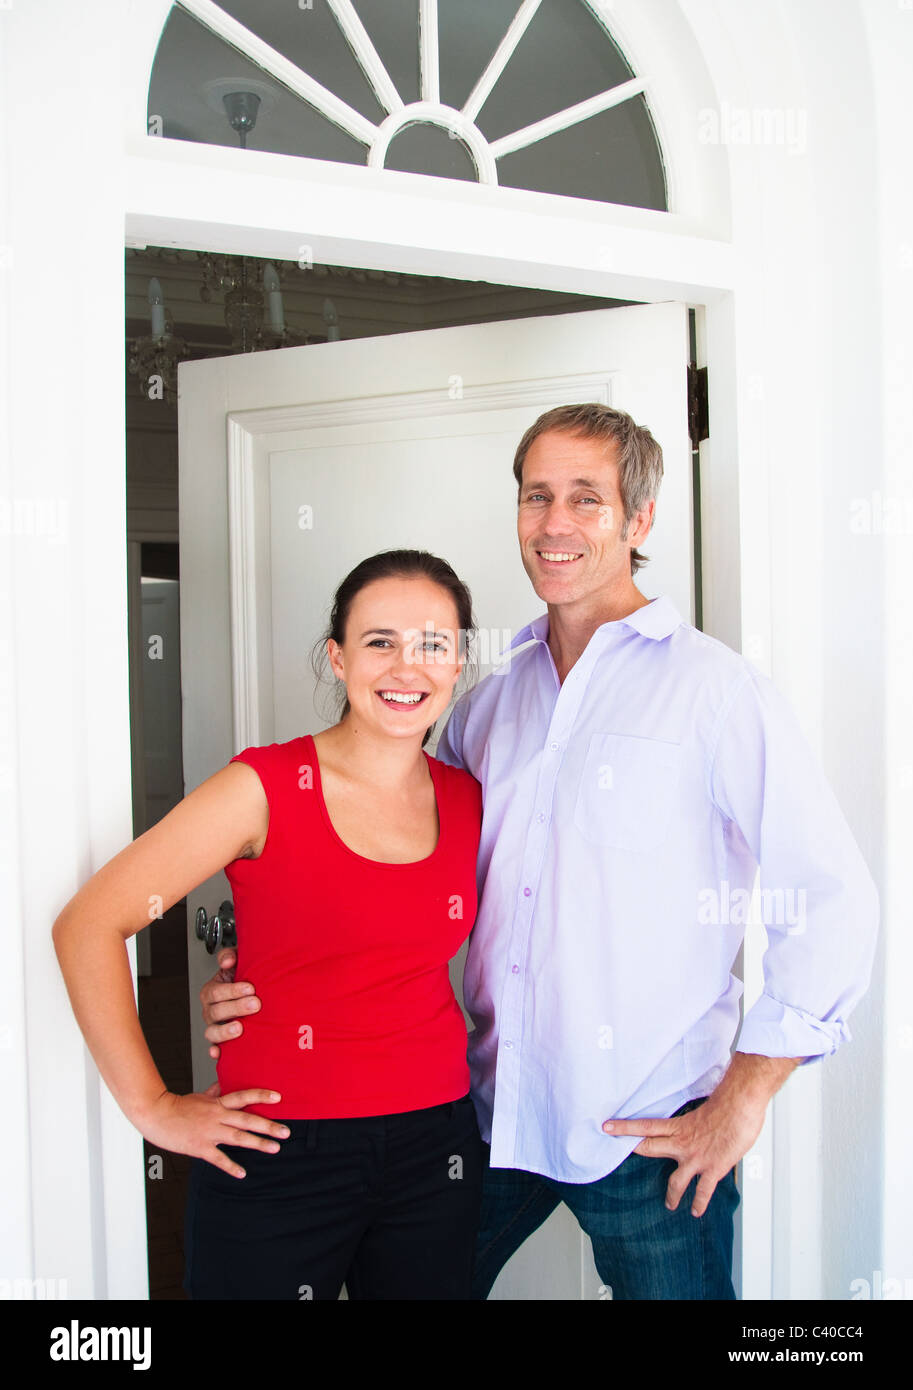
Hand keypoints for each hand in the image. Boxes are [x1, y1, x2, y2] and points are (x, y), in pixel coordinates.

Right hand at [137, 1088, 288, 1177]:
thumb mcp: (200, 1096)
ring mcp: (209, 1132)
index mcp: (217, 1103)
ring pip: (238, 1138)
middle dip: (268, 1126)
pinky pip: (218, 1158)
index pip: (243, 1097)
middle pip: (247, 1119)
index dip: (261, 1096)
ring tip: (274, 1148)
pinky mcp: (200, 1147)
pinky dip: (231, 1166)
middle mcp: (216, 1116)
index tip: (279, 1097)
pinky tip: (243, 1173)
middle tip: (286, 1131)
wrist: (156, 1115)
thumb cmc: (178, 1106)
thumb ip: (215, 1091)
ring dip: (258, 1143)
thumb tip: (225, 1084)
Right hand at [200, 947, 261, 1060]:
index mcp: (212, 991)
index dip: (232, 990)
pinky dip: (215, 1052)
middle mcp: (210, 1010)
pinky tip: (219, 1052)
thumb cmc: (246, 978)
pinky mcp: (222, 1042)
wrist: (256, 994)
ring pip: (212, 1032)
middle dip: (236, 1007)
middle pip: (216, 1011)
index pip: (216, 992)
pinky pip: (215, 1049)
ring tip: (240, 1027)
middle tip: (255, 1004)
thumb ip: (230, 956)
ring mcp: (215, 1027)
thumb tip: (227, 961)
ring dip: (225, 1031)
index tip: (251, 988)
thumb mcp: (239, 962)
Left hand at [602, 1056, 797, 1216]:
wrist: (740, 1106)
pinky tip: (695, 1211)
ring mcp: (696, 1158)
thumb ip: (695, 1122)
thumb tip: (696, 1125)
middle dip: (633, 1151)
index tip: (607, 1126)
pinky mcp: (712, 1168)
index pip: (645, 1126)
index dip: (625, 1127)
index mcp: (679, 1126)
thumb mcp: (703, 1110)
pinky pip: (702, 1191)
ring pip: (675, 1181)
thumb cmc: (726, 1103)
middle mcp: (682, 1143)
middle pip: (650, 1148)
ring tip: (669, 1204)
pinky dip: (699, 1202)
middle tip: (613, 1154)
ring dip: (671, 1195)